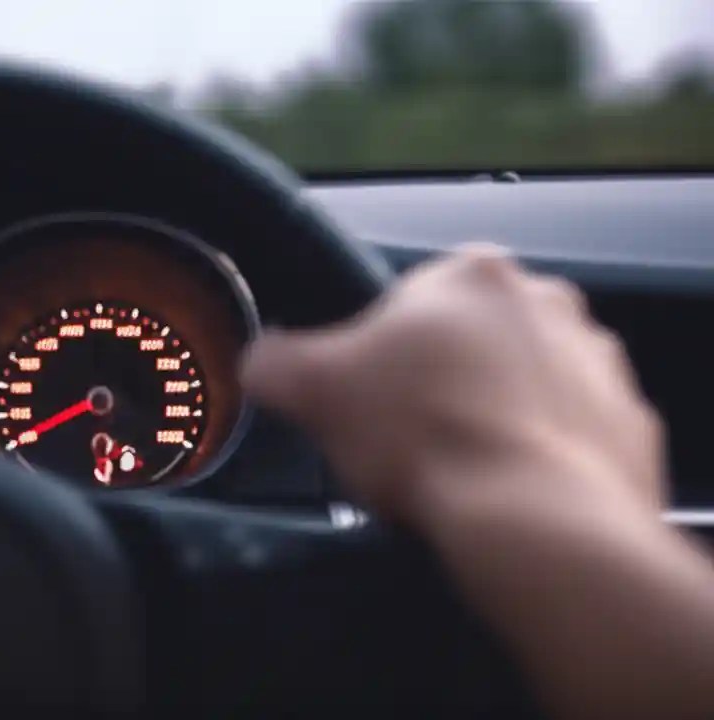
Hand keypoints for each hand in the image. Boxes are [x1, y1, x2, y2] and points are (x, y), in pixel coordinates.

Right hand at [243, 246, 713, 719]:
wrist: (533, 517)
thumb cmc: (422, 434)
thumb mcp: (313, 389)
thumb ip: (274, 362)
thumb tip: (258, 361)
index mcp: (469, 273)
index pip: (408, 302)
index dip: (380, 355)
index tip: (371, 401)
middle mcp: (546, 299)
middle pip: (469, 341)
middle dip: (441, 382)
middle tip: (409, 439)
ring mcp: (597, 362)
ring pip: (520, 386)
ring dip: (492, 416)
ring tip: (460, 471)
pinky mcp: (627, 424)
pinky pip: (567, 435)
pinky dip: (539, 457)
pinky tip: (507, 492)